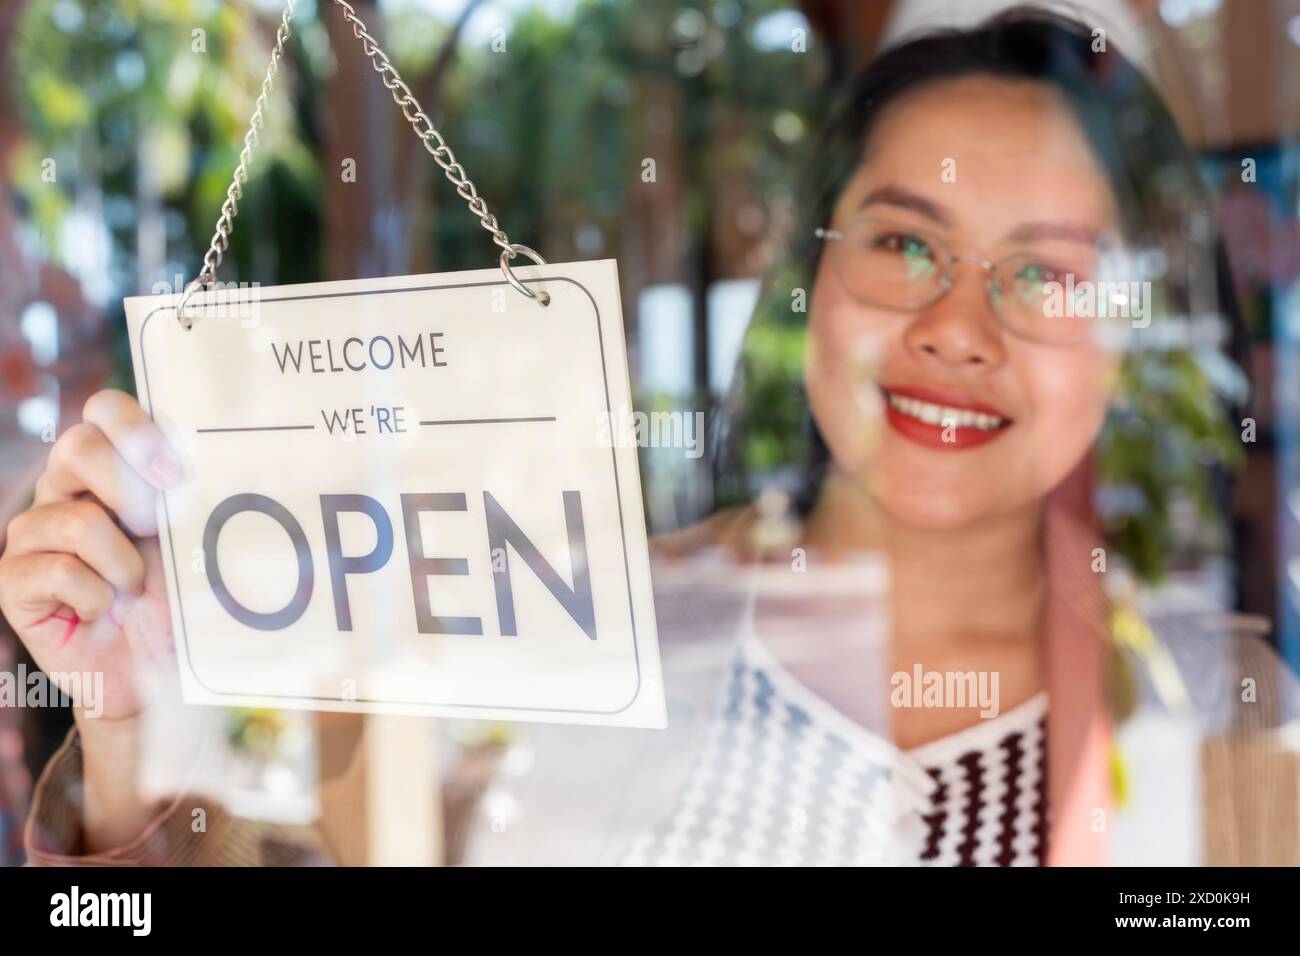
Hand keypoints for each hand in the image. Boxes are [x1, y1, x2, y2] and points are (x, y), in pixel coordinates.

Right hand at [0, 388, 180, 722]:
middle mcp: (64, 491)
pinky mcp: (13, 580)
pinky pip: (54, 570)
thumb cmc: (175, 596)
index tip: (174, 475)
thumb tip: (191, 463)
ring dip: (122, 564)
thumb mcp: (189, 537)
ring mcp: (32, 534)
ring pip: (76, 520)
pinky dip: (94, 596)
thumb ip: (183, 494)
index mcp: (109, 469)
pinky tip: (101, 610)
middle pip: (78, 447)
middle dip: (130, 493)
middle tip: (155, 533)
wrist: (153, 667)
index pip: (104, 410)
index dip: (136, 432)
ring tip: (129, 589)